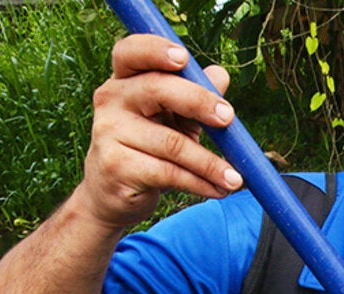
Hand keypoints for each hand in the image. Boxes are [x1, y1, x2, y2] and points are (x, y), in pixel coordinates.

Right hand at [79, 34, 243, 228]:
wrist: (111, 193)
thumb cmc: (148, 149)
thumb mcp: (174, 120)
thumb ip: (195, 98)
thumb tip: (220, 75)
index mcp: (124, 80)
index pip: (131, 52)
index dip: (156, 50)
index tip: (185, 58)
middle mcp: (111, 100)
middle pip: (156, 88)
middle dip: (198, 101)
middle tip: (229, 117)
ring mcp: (109, 132)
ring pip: (171, 143)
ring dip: (210, 163)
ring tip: (234, 178)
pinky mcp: (117, 166)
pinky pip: (168, 173)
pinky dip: (199, 183)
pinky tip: (218, 190)